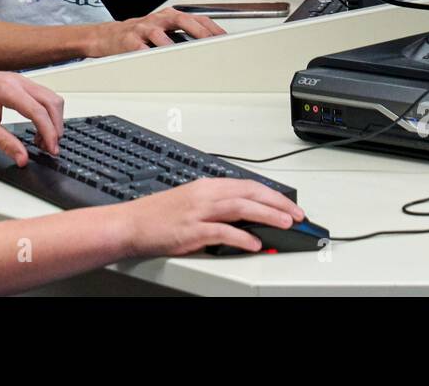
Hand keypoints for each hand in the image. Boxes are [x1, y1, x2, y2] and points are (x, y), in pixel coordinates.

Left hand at [0, 68, 63, 164]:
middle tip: (51, 148)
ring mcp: (19, 79)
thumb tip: (22, 158)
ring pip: (49, 97)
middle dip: (56, 126)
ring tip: (43, 140)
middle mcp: (17, 80)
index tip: (52, 150)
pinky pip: (41, 95)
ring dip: (52, 118)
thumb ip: (4, 142)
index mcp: (7, 89)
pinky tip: (36, 127)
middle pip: (51, 102)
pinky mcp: (17, 82)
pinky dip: (45, 112)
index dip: (49, 133)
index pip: (38, 112)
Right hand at [87, 7, 224, 56]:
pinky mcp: (129, 40)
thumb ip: (183, 33)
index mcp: (169, 16)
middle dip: (198, 32)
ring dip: (173, 43)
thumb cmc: (140, 34)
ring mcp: (143, 28)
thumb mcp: (163, 28)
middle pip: (182, 20)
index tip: (224, 38)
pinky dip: (149, 54)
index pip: (196, 18)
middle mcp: (158, 19)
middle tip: (210, 42)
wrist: (108, 36)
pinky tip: (156, 61)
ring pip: (160, 33)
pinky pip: (140, 48)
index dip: (211, 27)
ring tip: (184, 52)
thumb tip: (209, 45)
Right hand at [120, 178, 305, 256]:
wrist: (131, 223)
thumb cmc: (159, 215)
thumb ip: (219, 205)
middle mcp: (206, 194)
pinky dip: (241, 236)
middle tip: (297, 215)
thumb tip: (247, 214)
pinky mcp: (191, 230)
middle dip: (278, 203)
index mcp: (208, 186)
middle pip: (250, 192)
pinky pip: (221, 232)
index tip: (290, 204)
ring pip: (241, 207)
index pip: (249, 185)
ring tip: (286, 223)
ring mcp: (198, 212)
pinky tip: (254, 242)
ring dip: (267, 215)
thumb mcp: (193, 202)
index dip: (273, 194)